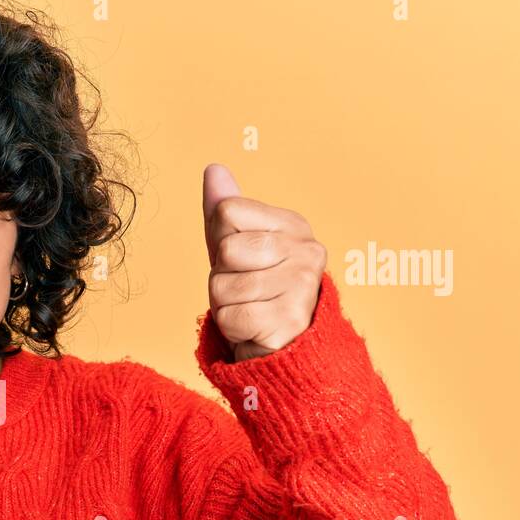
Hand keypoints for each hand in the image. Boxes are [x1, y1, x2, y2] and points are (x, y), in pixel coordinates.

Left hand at [201, 164, 325, 361]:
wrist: (281, 350)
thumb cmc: (255, 295)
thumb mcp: (235, 248)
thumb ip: (224, 210)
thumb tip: (213, 169)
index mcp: (293, 224)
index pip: (226, 211)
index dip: (221, 242)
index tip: (242, 262)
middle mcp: (306, 249)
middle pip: (225, 250)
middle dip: (221, 277)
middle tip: (244, 292)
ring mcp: (302, 284)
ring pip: (222, 286)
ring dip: (225, 306)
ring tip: (250, 310)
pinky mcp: (290, 320)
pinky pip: (230, 317)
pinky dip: (232, 329)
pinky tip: (254, 330)